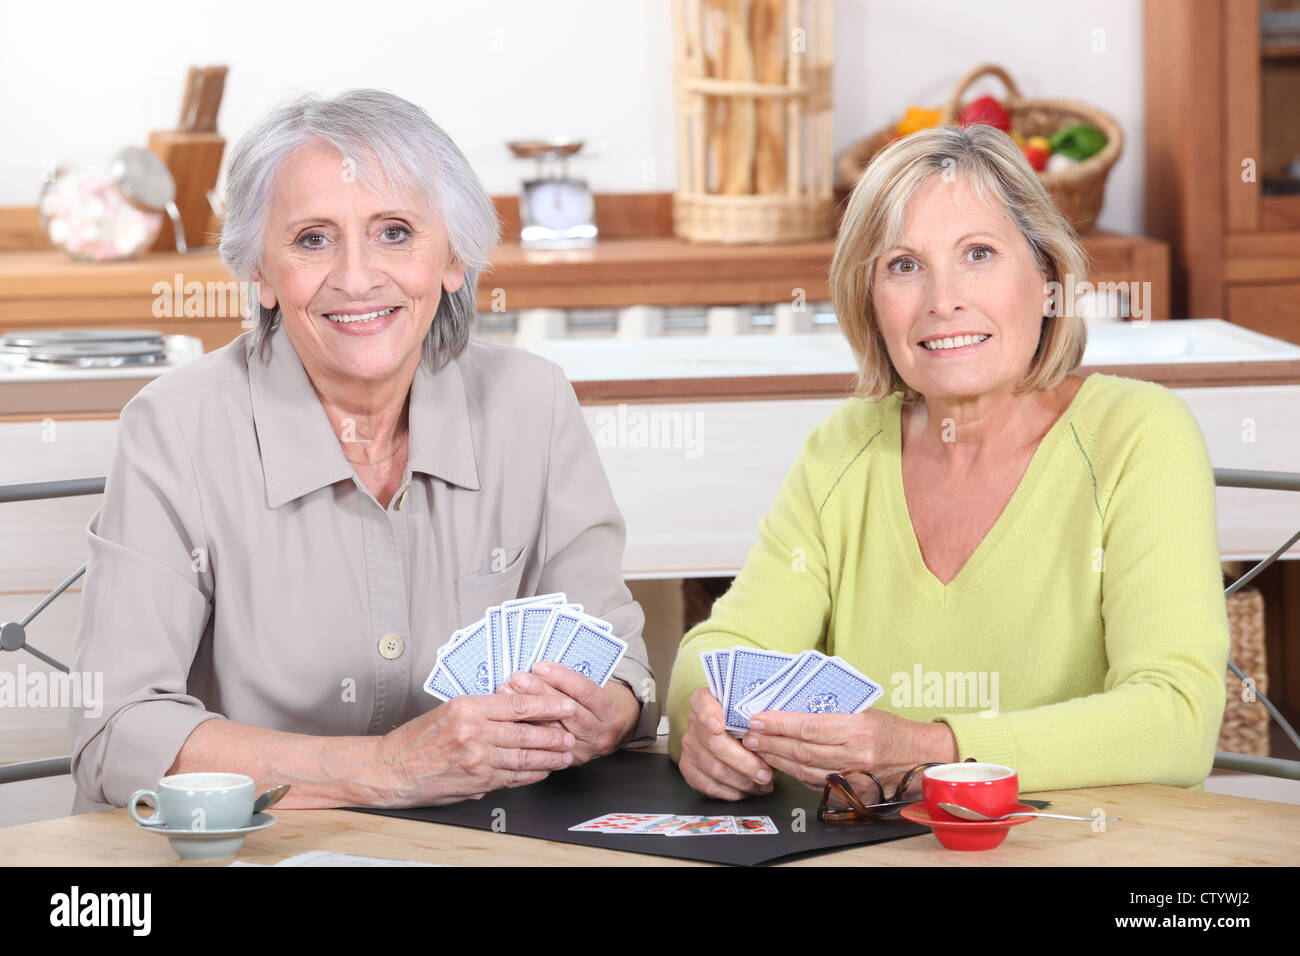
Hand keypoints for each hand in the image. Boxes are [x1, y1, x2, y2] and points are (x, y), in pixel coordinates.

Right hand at [374, 692, 577, 806]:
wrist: (392, 769)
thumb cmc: (416, 739)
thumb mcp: (448, 710)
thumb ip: (482, 710)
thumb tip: (514, 710)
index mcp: (468, 708)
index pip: (517, 704)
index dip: (547, 704)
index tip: (565, 704)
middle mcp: (475, 733)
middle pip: (526, 732)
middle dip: (554, 734)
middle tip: (572, 733)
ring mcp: (477, 760)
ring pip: (523, 757)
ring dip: (548, 757)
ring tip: (565, 755)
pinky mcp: (477, 782)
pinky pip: (511, 778)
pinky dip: (530, 775)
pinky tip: (542, 772)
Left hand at [502, 662, 640, 766]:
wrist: (610, 734)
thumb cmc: (597, 705)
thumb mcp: (596, 689)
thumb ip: (572, 682)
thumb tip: (539, 668)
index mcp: (611, 712)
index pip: (586, 692)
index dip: (561, 678)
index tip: (539, 666)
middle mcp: (601, 734)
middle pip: (568, 712)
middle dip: (540, 692)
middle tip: (518, 678)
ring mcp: (585, 751)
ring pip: (553, 730)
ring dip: (528, 711)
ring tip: (508, 694)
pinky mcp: (568, 762)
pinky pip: (545, 746)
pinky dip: (527, 729)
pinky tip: (511, 717)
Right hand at [678, 686, 773, 800]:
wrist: (729, 736)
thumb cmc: (745, 723)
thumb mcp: (752, 711)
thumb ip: (758, 717)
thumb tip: (779, 728)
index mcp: (707, 701)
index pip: (701, 702)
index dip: (709, 714)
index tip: (718, 726)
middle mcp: (695, 723)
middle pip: (713, 743)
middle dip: (743, 762)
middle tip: (765, 773)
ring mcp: (690, 746)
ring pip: (714, 768)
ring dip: (743, 781)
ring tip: (763, 783)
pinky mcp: (689, 768)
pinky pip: (710, 786)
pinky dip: (732, 792)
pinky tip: (748, 789)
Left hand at [742, 709, 957, 793]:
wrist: (919, 760)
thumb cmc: (889, 729)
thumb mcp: (863, 710)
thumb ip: (830, 709)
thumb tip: (791, 703)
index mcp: (858, 729)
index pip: (809, 726)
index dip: (780, 724)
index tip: (758, 718)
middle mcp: (855, 757)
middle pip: (802, 751)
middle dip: (771, 742)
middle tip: (749, 734)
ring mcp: (852, 780)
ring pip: (804, 770)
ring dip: (776, 759)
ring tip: (758, 748)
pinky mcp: (850, 796)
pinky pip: (814, 784)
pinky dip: (794, 773)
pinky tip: (779, 763)